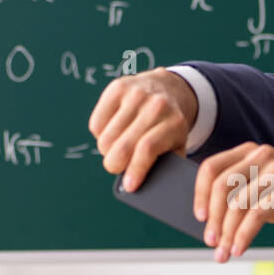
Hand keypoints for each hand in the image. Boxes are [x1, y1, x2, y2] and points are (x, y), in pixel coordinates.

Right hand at [88, 68, 198, 190]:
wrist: (167, 89)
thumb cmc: (168, 126)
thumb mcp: (177, 144)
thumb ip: (166, 165)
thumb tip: (141, 186)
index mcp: (174, 123)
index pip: (146, 149)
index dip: (135, 170)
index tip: (129, 186)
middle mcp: (155, 106)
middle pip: (122, 147)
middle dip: (115, 165)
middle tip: (118, 168)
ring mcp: (135, 94)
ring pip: (105, 138)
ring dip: (107, 152)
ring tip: (118, 150)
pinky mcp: (117, 88)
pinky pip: (96, 125)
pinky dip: (100, 136)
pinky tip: (112, 133)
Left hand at [193, 142, 273, 261]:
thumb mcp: (260, 192)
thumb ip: (236, 196)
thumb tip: (206, 222)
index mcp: (249, 152)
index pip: (212, 168)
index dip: (200, 194)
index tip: (199, 218)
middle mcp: (261, 155)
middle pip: (222, 187)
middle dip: (214, 219)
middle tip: (211, 243)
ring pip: (238, 205)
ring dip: (228, 234)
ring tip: (224, 253)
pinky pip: (256, 215)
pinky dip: (244, 235)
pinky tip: (240, 249)